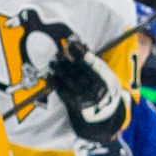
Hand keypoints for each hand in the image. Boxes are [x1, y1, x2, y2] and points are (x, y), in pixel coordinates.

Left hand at [24, 18, 129, 143]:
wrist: (103, 112)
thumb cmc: (103, 87)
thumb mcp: (105, 74)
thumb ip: (93, 61)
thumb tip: (78, 45)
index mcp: (105, 81)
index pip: (91, 64)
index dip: (80, 53)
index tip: (71, 44)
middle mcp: (96, 91)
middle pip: (78, 72)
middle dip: (67, 61)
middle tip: (58, 52)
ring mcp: (85, 99)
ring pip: (70, 81)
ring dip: (59, 70)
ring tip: (52, 62)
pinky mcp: (75, 105)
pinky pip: (63, 92)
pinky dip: (56, 83)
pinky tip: (50, 75)